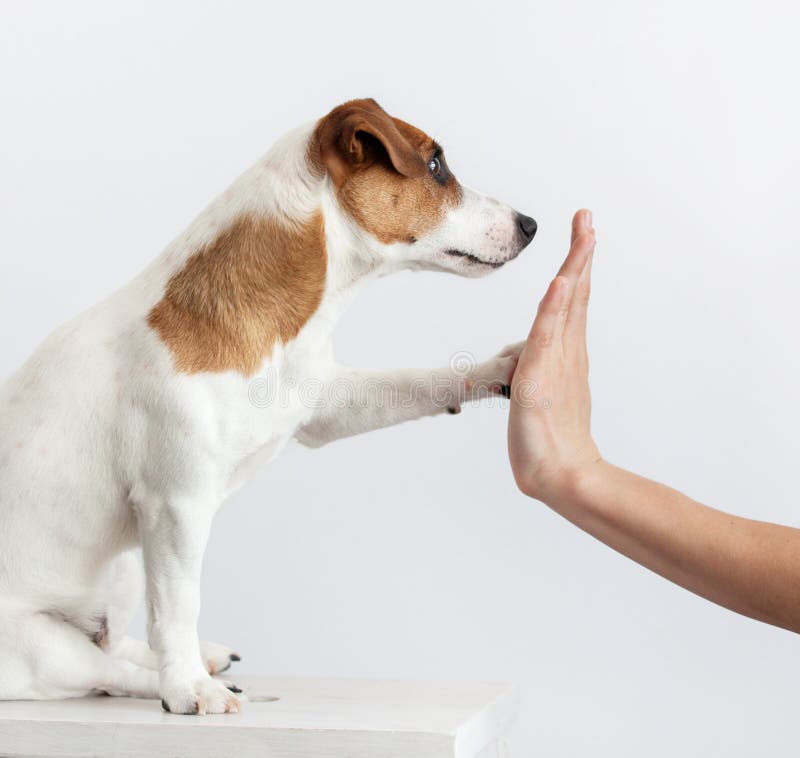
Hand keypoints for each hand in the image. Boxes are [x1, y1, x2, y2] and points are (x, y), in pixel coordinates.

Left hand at [508, 209, 600, 502]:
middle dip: (580, 253)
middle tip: (586, 217)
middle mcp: (566, 351)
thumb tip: (534, 357)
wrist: (560, 474)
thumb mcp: (544, 393)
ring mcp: (556, 363)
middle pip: (575, 294)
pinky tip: (561, 282)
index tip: (583, 232)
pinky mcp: (540, 378)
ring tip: (583, 233)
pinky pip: (547, 338)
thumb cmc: (551, 438)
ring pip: (566, 307)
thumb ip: (542, 370)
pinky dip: (555, 308)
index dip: (577, 265)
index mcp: (566, 352)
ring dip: (573, 268)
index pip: (572, 300)